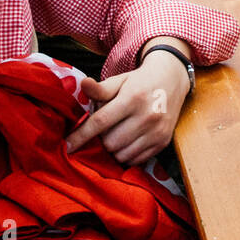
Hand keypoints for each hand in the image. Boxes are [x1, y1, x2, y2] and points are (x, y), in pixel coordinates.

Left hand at [64, 50, 189, 164]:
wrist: (172, 80)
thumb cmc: (139, 81)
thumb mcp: (119, 81)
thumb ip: (100, 88)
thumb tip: (83, 84)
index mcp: (132, 98)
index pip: (101, 122)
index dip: (81, 135)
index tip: (67, 146)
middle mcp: (147, 116)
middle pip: (110, 142)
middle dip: (102, 139)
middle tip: (106, 129)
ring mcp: (157, 131)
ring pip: (122, 154)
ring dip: (114, 149)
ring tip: (117, 134)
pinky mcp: (163, 142)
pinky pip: (136, 160)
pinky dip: (127, 154)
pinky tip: (128, 141)